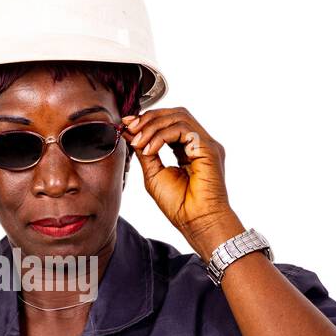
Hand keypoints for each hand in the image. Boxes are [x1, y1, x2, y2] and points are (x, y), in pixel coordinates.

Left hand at [121, 107, 234, 245]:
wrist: (196, 221)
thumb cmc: (179, 205)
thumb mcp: (153, 174)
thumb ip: (144, 152)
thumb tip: (130, 132)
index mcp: (187, 149)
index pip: (169, 122)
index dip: (147, 120)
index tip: (127, 124)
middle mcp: (198, 144)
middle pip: (174, 114)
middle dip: (149, 118)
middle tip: (130, 128)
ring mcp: (205, 144)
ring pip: (179, 117)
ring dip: (153, 126)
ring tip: (139, 142)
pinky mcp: (209, 148)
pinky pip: (183, 129)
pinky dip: (162, 136)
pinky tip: (150, 150)